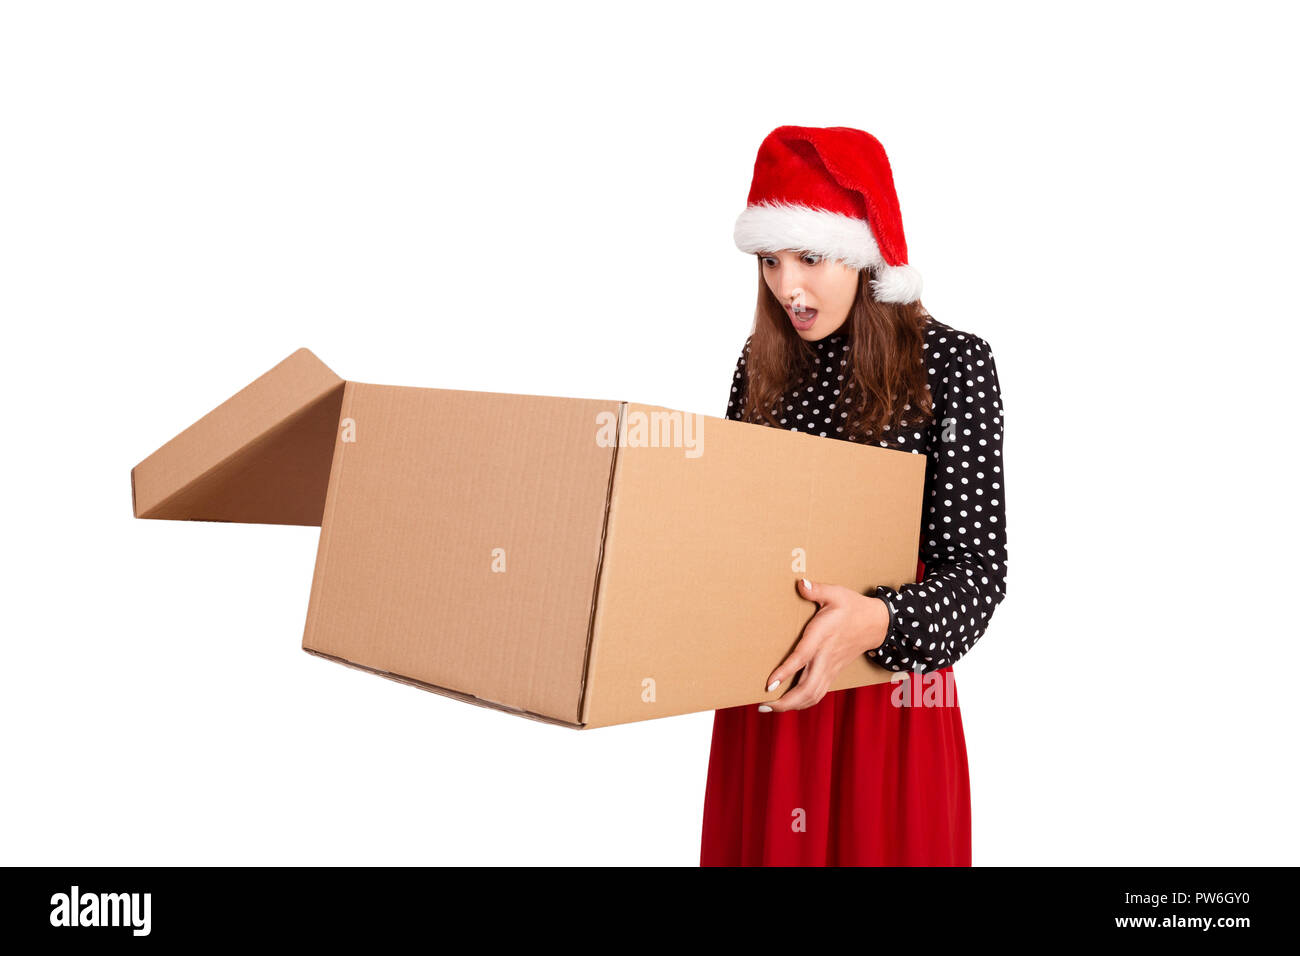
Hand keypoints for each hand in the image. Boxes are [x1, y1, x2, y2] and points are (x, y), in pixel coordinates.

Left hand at [759, 578, 890, 712]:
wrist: (877, 623)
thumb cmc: (853, 607)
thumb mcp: (836, 593)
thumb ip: (817, 590)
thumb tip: (800, 583)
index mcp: (823, 637)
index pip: (802, 658)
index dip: (786, 672)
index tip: (769, 684)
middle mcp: (826, 657)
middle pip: (808, 688)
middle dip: (785, 702)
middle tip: (763, 705)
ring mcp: (830, 667)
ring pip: (813, 695)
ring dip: (792, 705)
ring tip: (769, 707)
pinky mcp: (832, 672)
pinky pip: (818, 693)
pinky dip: (803, 702)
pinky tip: (788, 704)